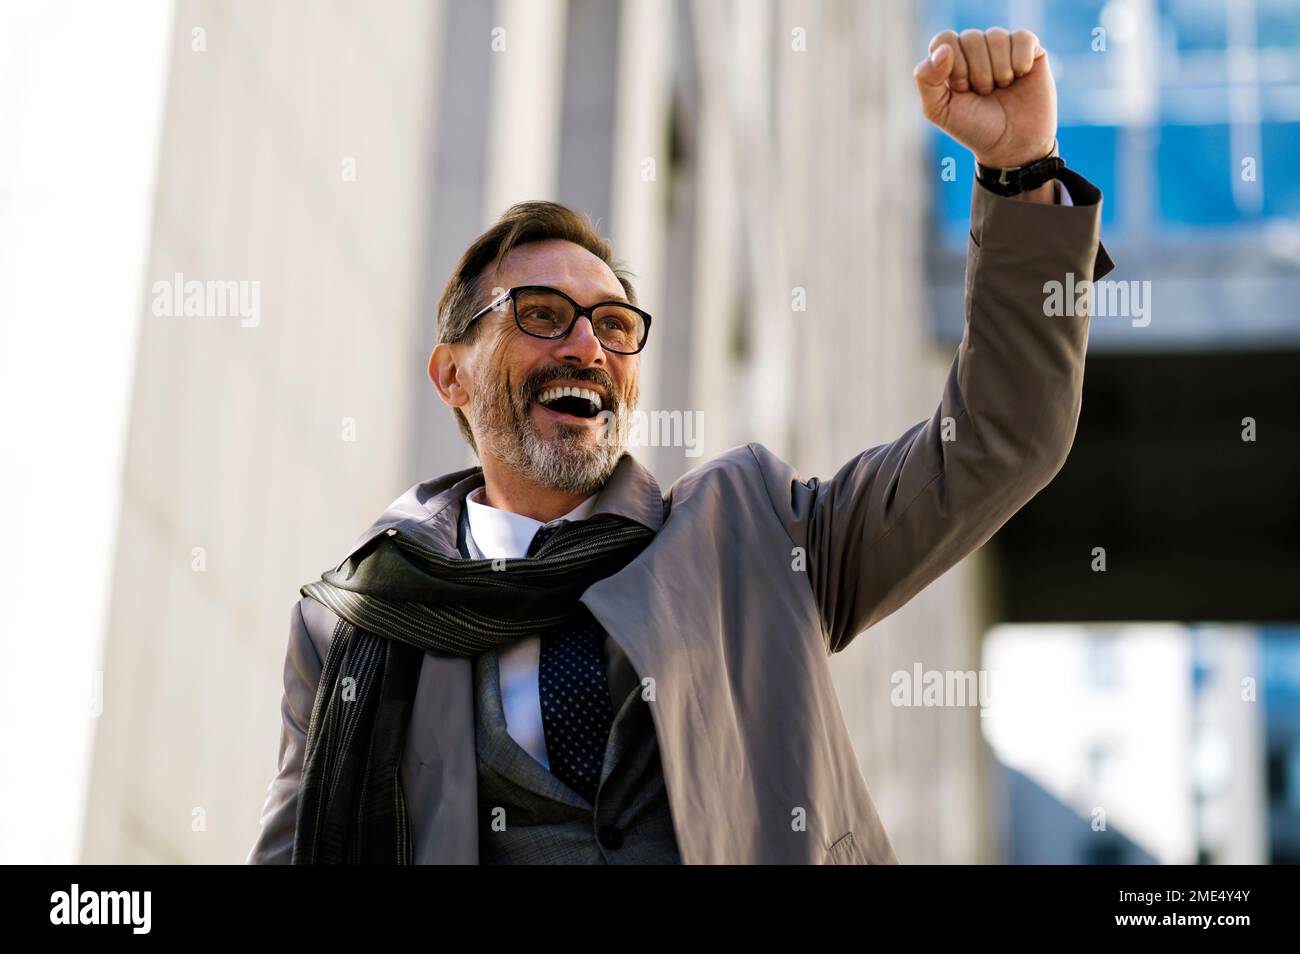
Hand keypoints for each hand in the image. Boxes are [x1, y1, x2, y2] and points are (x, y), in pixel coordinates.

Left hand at [913, 27, 1056, 169]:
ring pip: (997, 37)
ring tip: (1002, 88)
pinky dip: (1020, 61)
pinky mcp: (1030, 49)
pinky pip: (1023, 38)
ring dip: (999, 71)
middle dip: (977, 73)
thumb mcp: (939, 110)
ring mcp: (1003, 48)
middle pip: (971, 38)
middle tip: (983, 93)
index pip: (945, 40)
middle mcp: (976, 49)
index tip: (961, 89)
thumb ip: (927, 80)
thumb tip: (944, 50)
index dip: (954, 65)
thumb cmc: (973, 127)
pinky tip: (1020, 76)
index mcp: (951, 59)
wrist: (1012, 145)